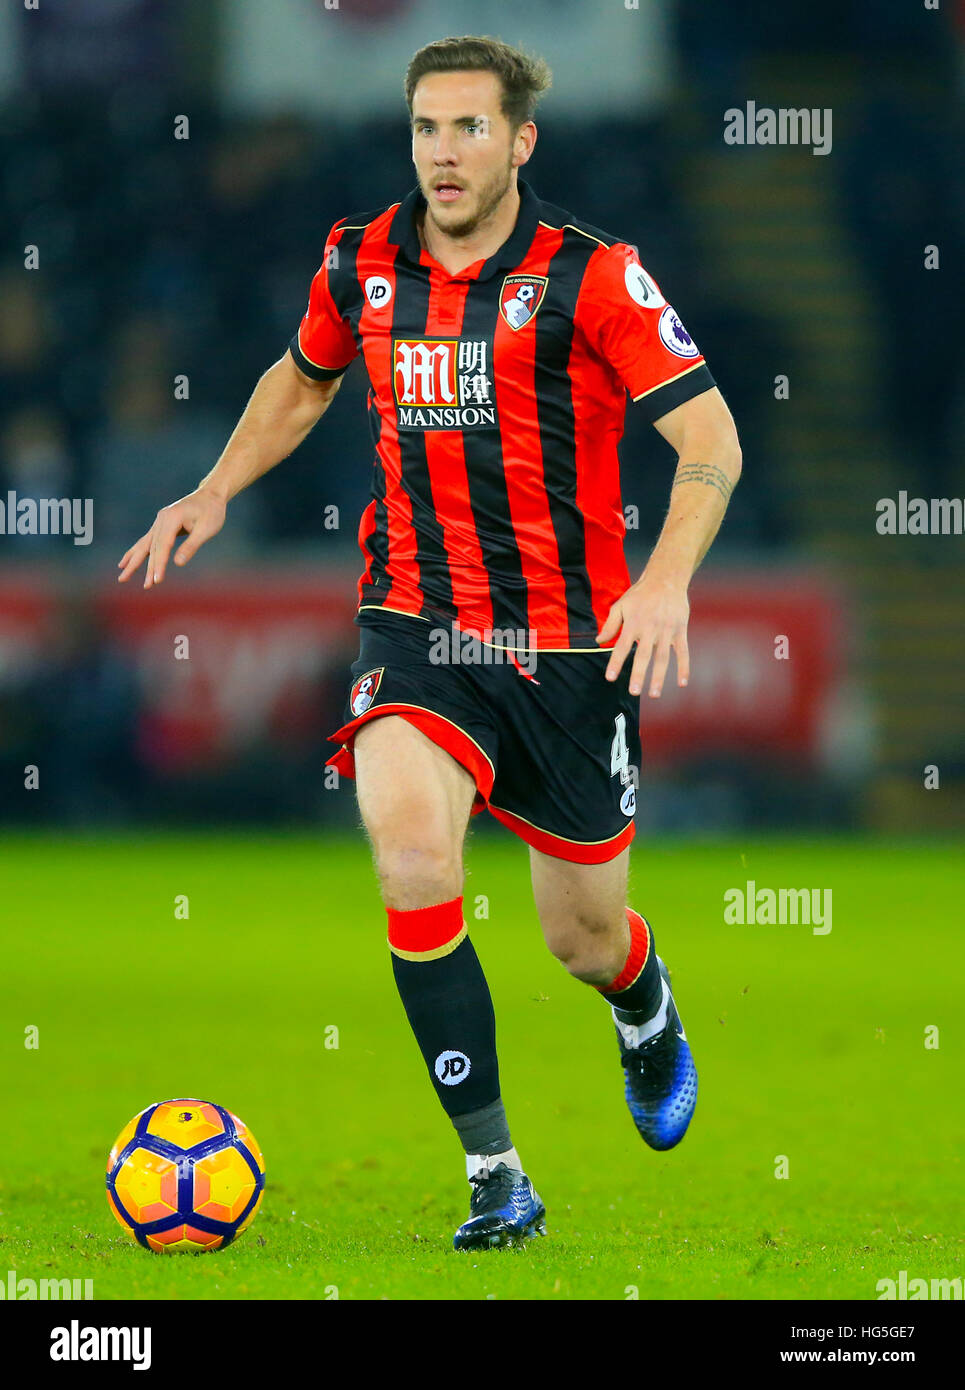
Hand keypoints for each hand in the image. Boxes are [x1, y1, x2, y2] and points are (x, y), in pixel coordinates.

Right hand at [117, 486, 226, 587]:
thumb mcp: (206, 529)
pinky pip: (146, 541)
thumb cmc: (212, 512)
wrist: (210, 495)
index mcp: (172, 518)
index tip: (157, 580)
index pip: (163, 546)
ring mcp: (159, 521)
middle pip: (152, 547)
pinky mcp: (160, 524)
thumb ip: (191, 546)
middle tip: (146, 587)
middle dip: (146, 568)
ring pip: (145, 545)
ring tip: (123, 578)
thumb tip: (178, 563)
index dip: (159, 564)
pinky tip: (125, 562)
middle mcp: (162, 519)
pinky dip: (136, 552)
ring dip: (134, 562)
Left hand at [596, 572, 689, 697]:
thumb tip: (598, 642)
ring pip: (663, 658)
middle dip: (638, 675)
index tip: (610, 678)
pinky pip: (683, 652)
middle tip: (634, 692)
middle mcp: (650, 628)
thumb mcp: (621, 605)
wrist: (666, 578)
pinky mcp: (680, 631)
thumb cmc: (640, 594)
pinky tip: (681, 683)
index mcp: (633, 623)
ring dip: (659, 677)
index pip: (622, 646)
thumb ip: (610, 625)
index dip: (616, 662)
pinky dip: (684, 667)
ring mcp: (667, 631)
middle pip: (643, 655)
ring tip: (654, 694)